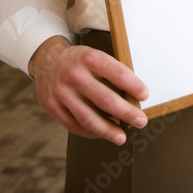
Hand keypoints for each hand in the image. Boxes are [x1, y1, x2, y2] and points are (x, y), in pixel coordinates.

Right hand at [29, 35, 149, 144]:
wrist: (47, 61)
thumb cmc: (79, 61)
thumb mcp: (94, 56)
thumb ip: (110, 73)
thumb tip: (133, 96)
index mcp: (89, 58)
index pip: (117, 74)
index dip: (133, 86)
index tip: (145, 96)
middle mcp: (74, 75)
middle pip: (105, 99)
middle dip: (126, 113)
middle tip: (140, 121)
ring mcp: (61, 92)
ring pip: (88, 117)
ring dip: (108, 130)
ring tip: (121, 137)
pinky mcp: (51, 106)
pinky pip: (74, 125)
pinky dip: (90, 132)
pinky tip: (101, 133)